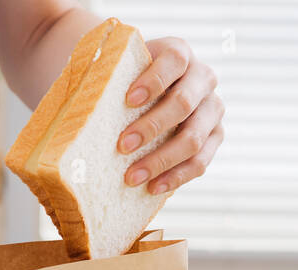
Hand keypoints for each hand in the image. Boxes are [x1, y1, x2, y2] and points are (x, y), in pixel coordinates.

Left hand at [118, 37, 223, 194]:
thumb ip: (110, 78)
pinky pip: (201, 162)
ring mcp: (213, 108)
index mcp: (180, 53)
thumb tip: (82, 105)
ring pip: (194, 138)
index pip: (175, 61)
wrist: (149, 93)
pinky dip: (176, 177)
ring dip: (162, 161)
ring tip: (132, 177)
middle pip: (184, 103)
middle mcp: (203, 78)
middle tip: (122, 146)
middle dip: (152, 127)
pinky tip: (152, 187)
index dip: (154, 80)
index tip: (128, 100)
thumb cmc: (128, 81)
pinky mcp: (215, 136)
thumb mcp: (122, 70)